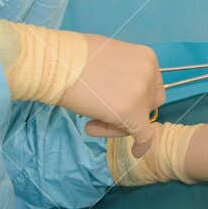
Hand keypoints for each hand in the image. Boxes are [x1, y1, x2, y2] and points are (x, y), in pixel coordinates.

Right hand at [62, 36, 165, 155]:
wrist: (57, 64)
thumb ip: (123, 73)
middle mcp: (149, 74)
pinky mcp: (131, 113)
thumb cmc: (74, 57)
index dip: (136, 97)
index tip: (116, 101)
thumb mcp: (109, 56)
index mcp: (147, 58)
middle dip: (131, 111)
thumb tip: (120, 87)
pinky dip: (141, 145)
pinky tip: (136, 152)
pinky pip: (144, 136)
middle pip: (148, 103)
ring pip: (140, 120)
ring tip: (91, 121)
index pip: (151, 85)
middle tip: (104, 114)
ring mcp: (141, 94)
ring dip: (119, 124)